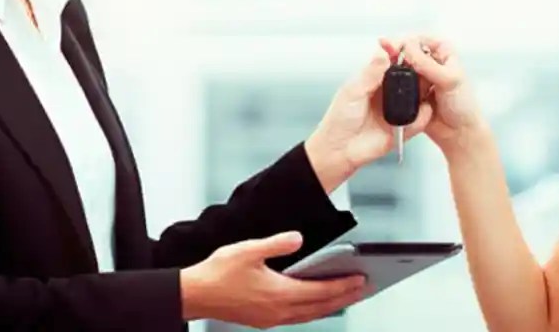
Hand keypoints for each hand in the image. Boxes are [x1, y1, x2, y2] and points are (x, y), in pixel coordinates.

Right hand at [180, 231, 368, 327]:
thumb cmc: (217, 273)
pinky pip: (296, 318)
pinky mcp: (262, 320)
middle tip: (364, 289)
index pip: (320, 290)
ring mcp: (271, 318)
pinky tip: (315, 305)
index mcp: (279, 293)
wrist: (193, 295)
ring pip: (310, 315)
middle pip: (321, 307)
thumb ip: (276, 243)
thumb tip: (298, 238)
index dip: (343, 285)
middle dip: (344, 297)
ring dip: (331, 306)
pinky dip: (313, 311)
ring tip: (347, 297)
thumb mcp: (247, 250)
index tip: (361, 280)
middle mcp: (278, 310)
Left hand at [305, 48, 433, 191]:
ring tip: (430, 85)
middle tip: (426, 65)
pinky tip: (424, 110)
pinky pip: (418, 120)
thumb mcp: (353, 92)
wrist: (339, 150)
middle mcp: (387, 93)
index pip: (392, 61)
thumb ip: (370, 73)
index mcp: (373, 80)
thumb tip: (383, 53)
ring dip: (424, 91)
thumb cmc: (338, 120)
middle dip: (419, 71)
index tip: (410, 46)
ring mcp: (396, 109)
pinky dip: (423, 116)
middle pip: (410, 76)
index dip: (402, 53)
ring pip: (417, 96)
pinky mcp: (403, 127)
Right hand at [382, 36, 486, 156]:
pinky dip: (392, 81)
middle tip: (383, 52)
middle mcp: (431, 62)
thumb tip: (408, 47)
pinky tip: (385, 81)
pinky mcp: (412, 92)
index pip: (421, 39)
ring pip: (402, 66)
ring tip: (382, 65)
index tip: (394, 45)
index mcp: (444, 53)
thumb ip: (428, 64)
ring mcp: (420, 78)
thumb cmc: (463, 106)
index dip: (407, 40)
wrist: (459, 133)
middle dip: (395, 51)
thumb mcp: (448, 80)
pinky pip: (399, 83)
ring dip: (392, 66)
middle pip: (408, 51)